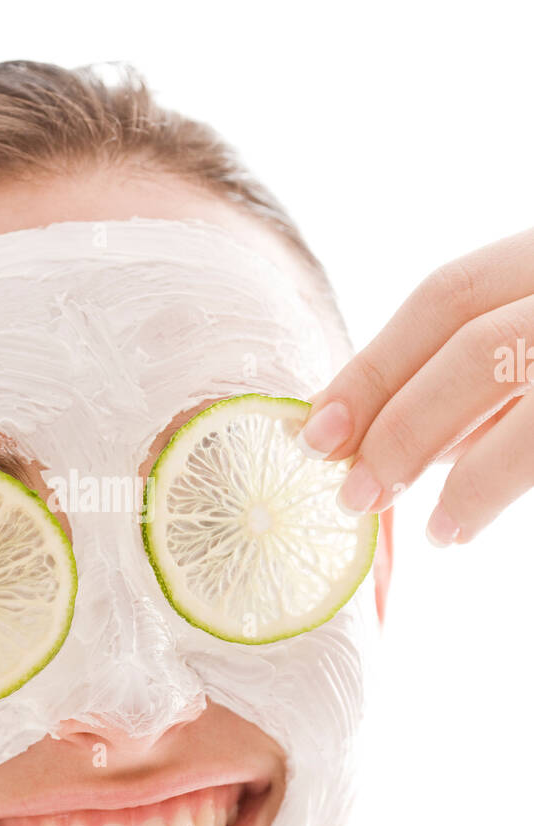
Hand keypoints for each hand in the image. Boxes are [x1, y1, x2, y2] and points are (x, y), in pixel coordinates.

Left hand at [297, 226, 533, 545]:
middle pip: (471, 337)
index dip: (374, 365)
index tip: (313, 431)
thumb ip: (464, 389)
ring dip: (452, 459)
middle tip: (349, 493)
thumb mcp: (524, 353)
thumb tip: (375, 443)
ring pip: (505, 369)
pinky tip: (459, 526)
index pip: (448, 296)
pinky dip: (495, 482)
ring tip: (420, 529)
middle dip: (398, 417)